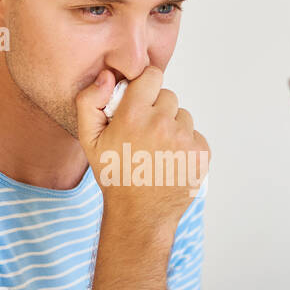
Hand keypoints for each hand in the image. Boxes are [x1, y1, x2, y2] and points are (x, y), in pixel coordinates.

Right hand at [74, 66, 210, 232]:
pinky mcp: (200, 153)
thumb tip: (107, 76)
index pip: (152, 75)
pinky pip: (195, 135)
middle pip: (168, 96)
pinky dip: (185, 145)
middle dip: (157, 110)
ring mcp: (184, 139)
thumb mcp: (89, 140)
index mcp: (134, 115)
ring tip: (157, 150)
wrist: (140, 214)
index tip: (140, 101)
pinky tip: (170, 160)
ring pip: (183, 116)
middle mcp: (161, 123)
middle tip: (145, 134)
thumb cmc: (115, 176)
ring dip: (172, 127)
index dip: (145, 87)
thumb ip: (89, 101)